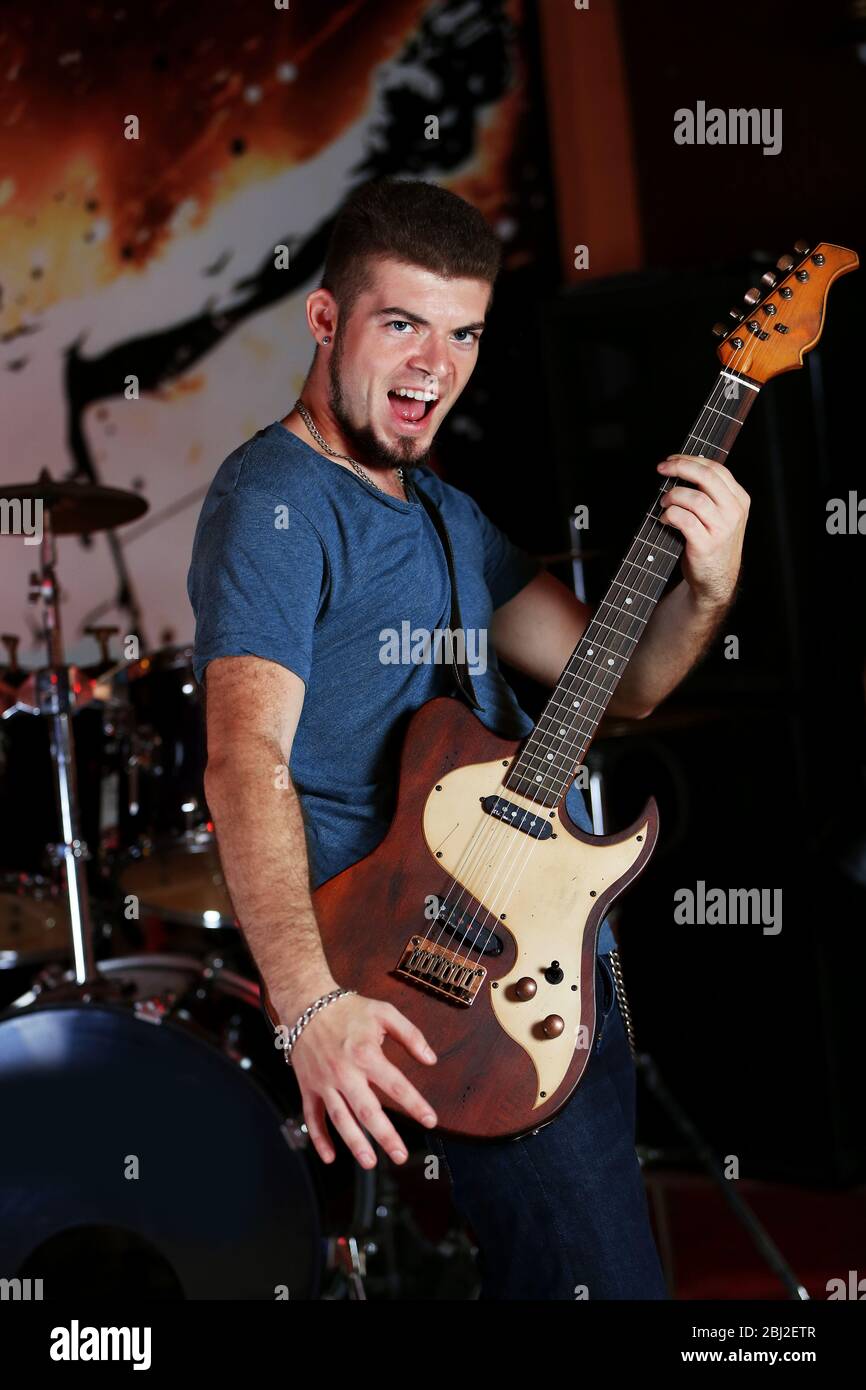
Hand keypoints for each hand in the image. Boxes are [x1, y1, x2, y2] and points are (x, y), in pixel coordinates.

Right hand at [289, 993, 437, 1169]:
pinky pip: (312, 1117)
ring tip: (370, 1162)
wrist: (306, 1003)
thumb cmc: (349, 1009)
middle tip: (401, 1156)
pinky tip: (330, 1157)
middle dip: (385, 1135)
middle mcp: (345, 1072)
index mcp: (366, 1054)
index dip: (415, 1104)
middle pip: (367, 1110)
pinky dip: (319, 1138)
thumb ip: (410, 1034)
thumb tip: (431, 1059)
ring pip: (340, 1118)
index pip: (396, 1085)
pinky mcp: (308, 1087)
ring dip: (354, 1142)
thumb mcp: (384, 1012)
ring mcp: (324, 1082)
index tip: (431, 1121)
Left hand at [657, 455, 749, 607]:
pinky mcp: (706, 544)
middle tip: (662, 469)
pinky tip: (665, 519)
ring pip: (694, 498)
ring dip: (673, 496)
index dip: (691, 460)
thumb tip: (681, 467)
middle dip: (680, 468)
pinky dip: (670, 515)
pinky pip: (684, 520)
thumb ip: (710, 493)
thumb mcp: (721, 515)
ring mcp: (722, 529)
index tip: (672, 460)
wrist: (716, 580)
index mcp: (739, 500)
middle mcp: (734, 512)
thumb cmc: (713, 543)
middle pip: (706, 477)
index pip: (717, 469)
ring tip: (664, 502)